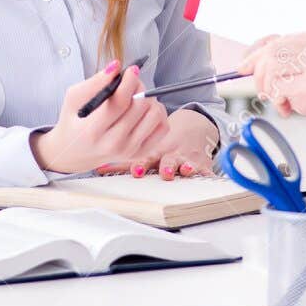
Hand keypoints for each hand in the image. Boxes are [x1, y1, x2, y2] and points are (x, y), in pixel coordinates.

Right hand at [31, 61, 171, 173]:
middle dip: (139, 87)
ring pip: (155, 115)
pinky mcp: (140, 153)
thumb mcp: (73, 99)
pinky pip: (163, 127)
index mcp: (92, 131)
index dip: (129, 82)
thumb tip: (116, 66)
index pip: (119, 103)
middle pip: (140, 107)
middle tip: (131, 82)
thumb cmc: (74, 121)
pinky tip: (144, 110)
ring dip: (149, 99)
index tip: (132, 69)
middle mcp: (113, 144)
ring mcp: (129, 151)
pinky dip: (157, 113)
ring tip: (137, 96)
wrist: (75, 152)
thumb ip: (94, 82)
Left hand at [98, 107, 218, 179]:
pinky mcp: (202, 163)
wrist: (192, 128)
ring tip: (184, 170)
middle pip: (167, 161)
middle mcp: (171, 154)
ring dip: (186, 167)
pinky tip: (208, 177)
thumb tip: (97, 168)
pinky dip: (207, 174)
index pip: (146, 158)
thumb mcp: (145, 148)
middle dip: (165, 166)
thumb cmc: (164, 143)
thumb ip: (122, 160)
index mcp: (155, 151)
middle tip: (163, 172)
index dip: (141, 164)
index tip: (136, 171)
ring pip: (187, 163)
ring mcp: (187, 159)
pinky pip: (206, 171)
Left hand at [238, 27, 305, 148]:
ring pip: (273, 68)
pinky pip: (282, 88)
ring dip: (273, 91)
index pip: (280, 37)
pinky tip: (294, 108)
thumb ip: (298, 62)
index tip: (245, 65)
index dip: (257, 52)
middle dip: (261, 76)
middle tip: (266, 93)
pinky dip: (283, 101)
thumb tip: (257, 63)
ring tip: (286, 103)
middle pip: (272, 51)